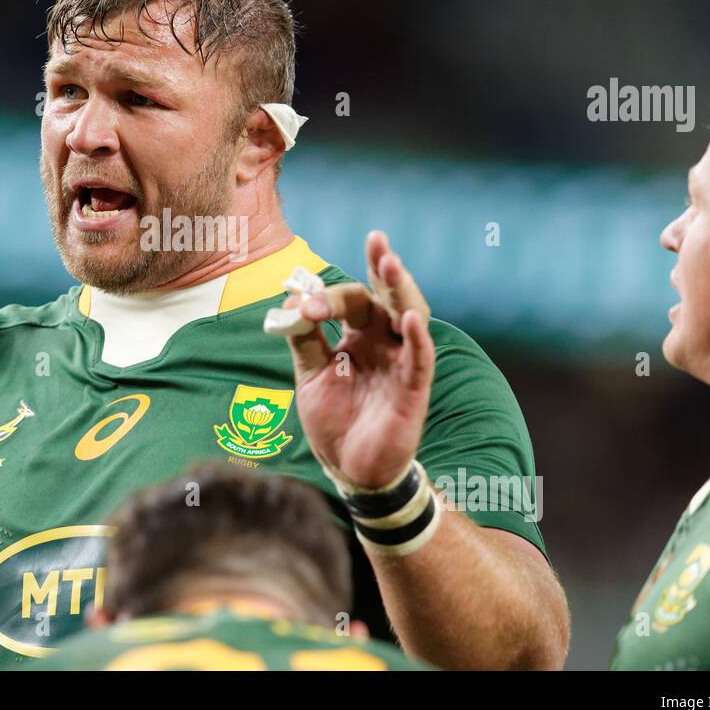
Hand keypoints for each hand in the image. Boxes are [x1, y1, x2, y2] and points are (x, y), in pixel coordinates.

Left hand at [283, 236, 434, 489]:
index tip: (304, 306)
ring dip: (401, 290)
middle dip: (382, 269)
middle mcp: (382, 343)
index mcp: (358, 336)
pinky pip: (420, 359)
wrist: (349, 469)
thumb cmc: (335, 419)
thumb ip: (303, 339)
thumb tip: (290, 302)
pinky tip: (407, 318)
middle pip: (386, 297)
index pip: (351, 300)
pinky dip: (416, 338)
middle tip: (377, 240)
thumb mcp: (310, 375)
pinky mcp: (413, 389)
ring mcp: (400, 363)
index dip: (328, 298)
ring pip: (409, 317)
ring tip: (392, 264)